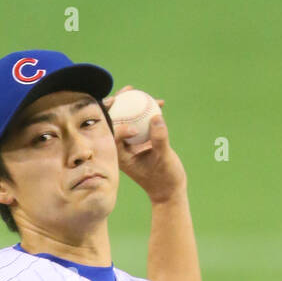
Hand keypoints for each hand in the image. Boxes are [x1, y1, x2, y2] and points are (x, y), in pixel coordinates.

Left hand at [104, 84, 186, 204]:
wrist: (169, 190)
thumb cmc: (165, 178)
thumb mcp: (163, 159)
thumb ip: (159, 139)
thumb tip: (156, 116)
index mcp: (120, 156)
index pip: (112, 133)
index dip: (116, 121)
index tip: (130, 120)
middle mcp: (122, 148)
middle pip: (115, 122)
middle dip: (116, 104)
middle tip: (125, 91)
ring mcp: (130, 145)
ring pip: (126, 120)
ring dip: (130, 105)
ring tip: (135, 90)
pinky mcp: (140, 142)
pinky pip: (139, 123)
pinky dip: (145, 113)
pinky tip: (157, 102)